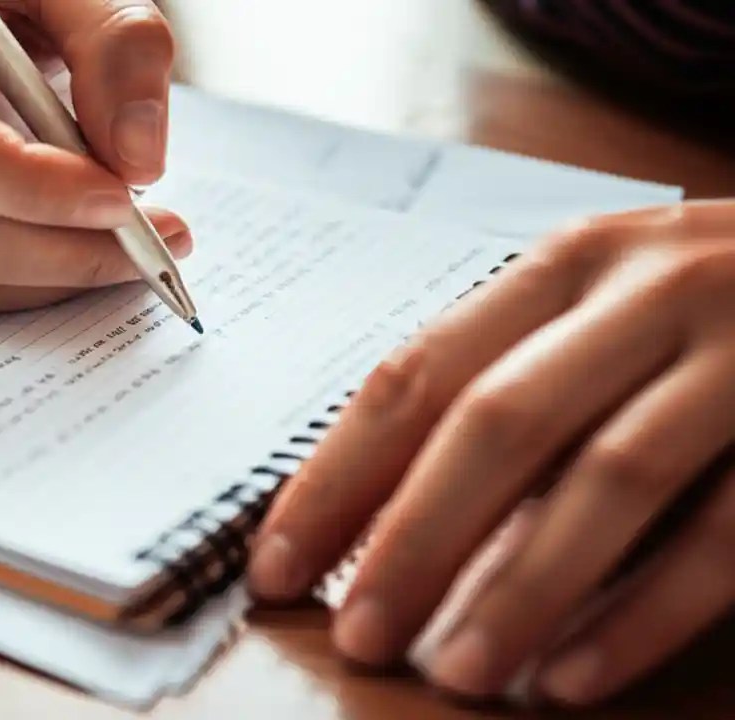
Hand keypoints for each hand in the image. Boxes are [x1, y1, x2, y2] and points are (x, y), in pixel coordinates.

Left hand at [248, 200, 734, 704]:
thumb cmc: (705, 312)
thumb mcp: (598, 315)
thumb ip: (503, 388)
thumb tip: (365, 517)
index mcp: (562, 266)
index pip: (416, 376)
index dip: (336, 477)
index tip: (275, 566)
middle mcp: (643, 291)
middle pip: (499, 423)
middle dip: (416, 538)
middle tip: (360, 636)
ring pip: (610, 477)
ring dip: (521, 586)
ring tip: (457, 673)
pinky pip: (725, 527)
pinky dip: (647, 609)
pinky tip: (575, 674)